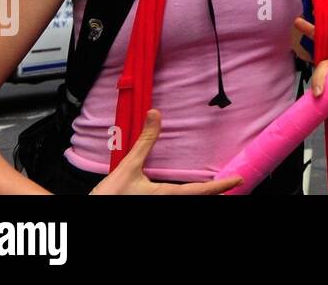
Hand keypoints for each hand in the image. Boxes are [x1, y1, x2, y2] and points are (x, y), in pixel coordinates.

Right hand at [90, 110, 242, 194]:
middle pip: (197, 200)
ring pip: (185, 203)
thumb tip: (155, 114)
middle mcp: (166, 205)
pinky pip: (173, 203)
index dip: (222, 185)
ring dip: (198, 196)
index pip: (201, 191)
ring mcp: (158, 208)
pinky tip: (184, 192)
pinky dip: (185, 197)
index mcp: (166, 196)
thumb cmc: (109, 197)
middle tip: (231, 185)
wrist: (88, 212)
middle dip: (213, 194)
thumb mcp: (129, 167)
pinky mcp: (148, 208)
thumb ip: (144, 141)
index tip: (238, 180)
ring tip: (213, 189)